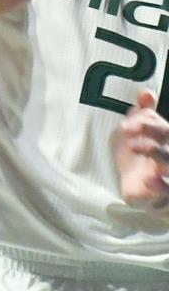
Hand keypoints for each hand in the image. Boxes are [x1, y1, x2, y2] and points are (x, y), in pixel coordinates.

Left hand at [118, 90, 168, 210]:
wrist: (139, 191)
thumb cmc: (141, 159)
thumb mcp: (137, 135)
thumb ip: (143, 114)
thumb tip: (146, 92)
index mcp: (167, 143)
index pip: (165, 130)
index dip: (149, 123)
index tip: (126, 123)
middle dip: (154, 135)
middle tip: (128, 129)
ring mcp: (168, 177)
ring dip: (158, 155)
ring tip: (138, 149)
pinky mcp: (162, 198)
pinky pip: (167, 194)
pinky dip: (161, 187)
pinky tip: (151, 180)